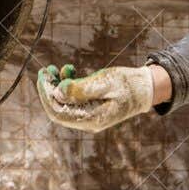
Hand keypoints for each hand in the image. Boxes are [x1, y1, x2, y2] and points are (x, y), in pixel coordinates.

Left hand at [38, 64, 164, 132]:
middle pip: (58, 109)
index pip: (58, 113)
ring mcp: (88, 115)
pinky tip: (69, 71)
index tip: (43, 76)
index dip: (46, 95)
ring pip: (64, 103)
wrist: (145, 88)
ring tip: (55, 68)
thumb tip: (58, 92)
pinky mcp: (90, 107)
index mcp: (91, 119)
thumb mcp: (105, 83)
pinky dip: (67, 85)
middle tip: (46, 69)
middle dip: (49, 89)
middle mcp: (87, 121)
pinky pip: (72, 99)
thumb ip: (82, 89)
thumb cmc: (127, 84)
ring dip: (57, 86)